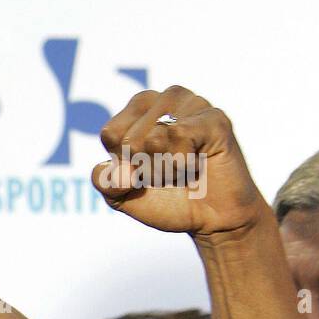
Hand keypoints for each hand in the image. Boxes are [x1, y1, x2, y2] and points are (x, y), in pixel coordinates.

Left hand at [91, 85, 268, 236]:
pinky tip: (197, 165)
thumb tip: (121, 172)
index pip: (110, 134)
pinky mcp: (214, 118)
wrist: (210, 219)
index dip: (123, 164)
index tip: (144, 169)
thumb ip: (103, 180)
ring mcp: (193, 104)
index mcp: (138, 108)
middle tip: (168, 173)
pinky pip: (180, 137)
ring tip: (182, 169)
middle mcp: (165, 99)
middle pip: (129, 140)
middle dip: (144, 170)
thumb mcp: (120, 194)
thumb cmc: (166, 199)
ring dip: (163, 169)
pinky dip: (182, 164)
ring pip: (153, 138)